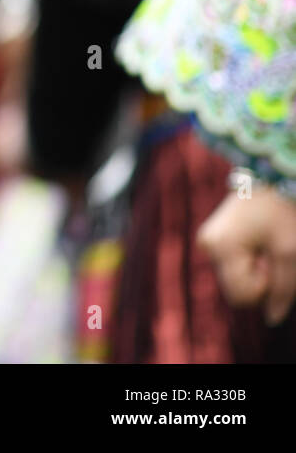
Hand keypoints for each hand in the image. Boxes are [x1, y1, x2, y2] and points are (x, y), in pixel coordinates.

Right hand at [198, 183, 295, 325]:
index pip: (242, 297)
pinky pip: (232, 264)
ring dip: (256, 268)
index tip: (273, 259)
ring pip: (234, 277)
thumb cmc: (283, 211)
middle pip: (235, 288)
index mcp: (221, 249)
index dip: (264, 287)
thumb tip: (273, 319)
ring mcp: (208, 240)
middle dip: (259, 277)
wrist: (271, 175)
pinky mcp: (213, 237)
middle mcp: (207, 246)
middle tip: (271, 249)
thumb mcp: (290, 252)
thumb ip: (283, 289)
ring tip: (266, 241)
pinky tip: (259, 239)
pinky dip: (249, 259)